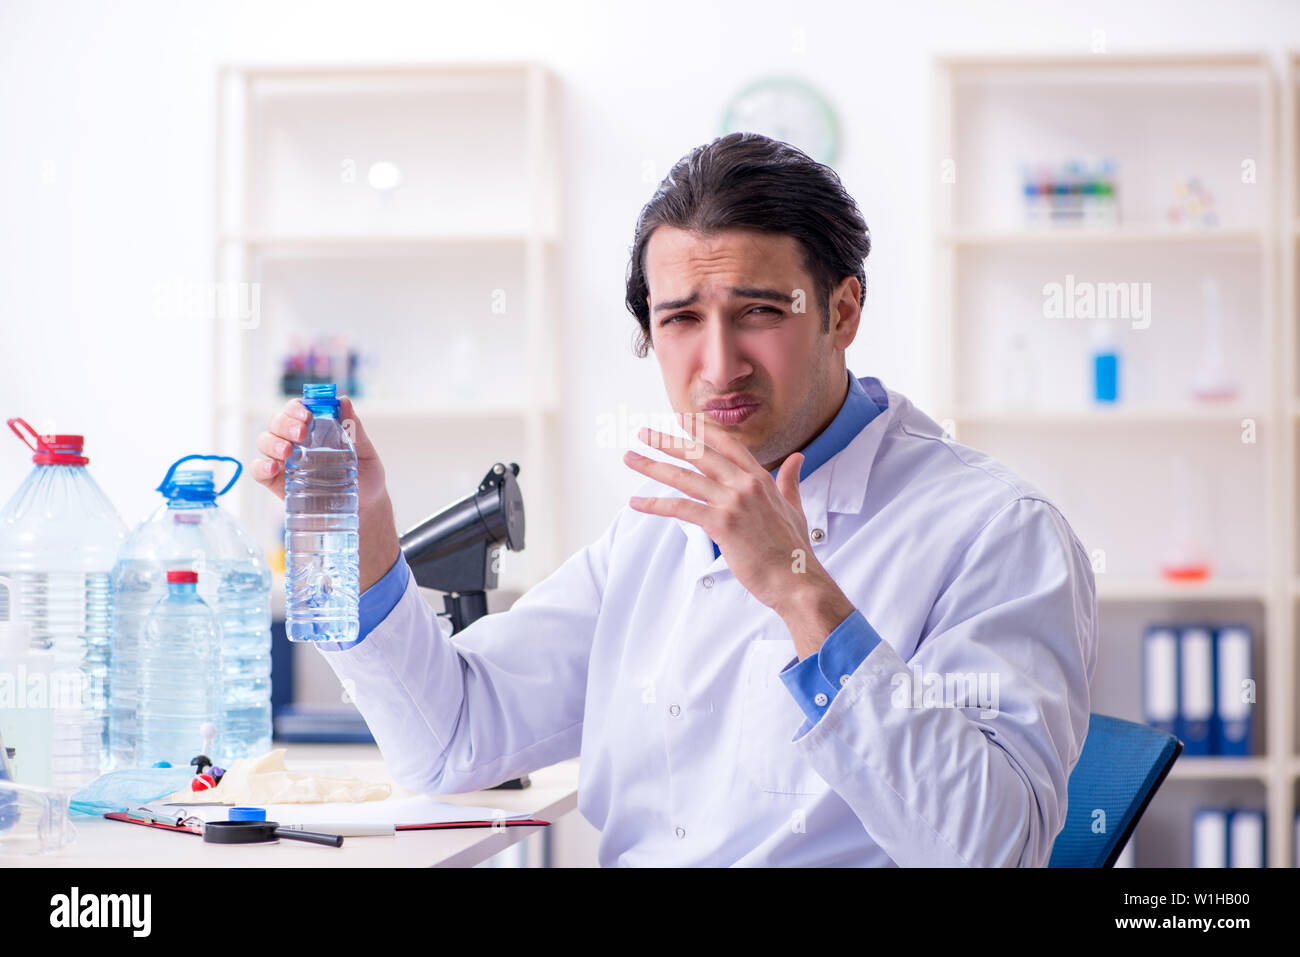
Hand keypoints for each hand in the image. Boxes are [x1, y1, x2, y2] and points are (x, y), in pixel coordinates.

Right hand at [253, 396, 400, 591]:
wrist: (365, 510)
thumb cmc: (365, 477)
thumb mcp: (365, 453)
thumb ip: (354, 429)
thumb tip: (343, 401)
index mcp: (315, 428)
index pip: (297, 409)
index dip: (296, 407)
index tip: (306, 414)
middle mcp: (296, 441)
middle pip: (277, 422)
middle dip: (285, 424)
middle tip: (300, 433)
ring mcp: (284, 461)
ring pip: (265, 442)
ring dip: (272, 442)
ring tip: (287, 451)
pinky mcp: (277, 483)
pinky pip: (259, 471)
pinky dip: (260, 467)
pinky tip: (273, 468)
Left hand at [622, 412, 853, 657]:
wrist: (797, 578)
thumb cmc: (795, 549)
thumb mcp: (795, 507)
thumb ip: (790, 480)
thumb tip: (797, 458)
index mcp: (761, 478)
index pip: (726, 444)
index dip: (702, 430)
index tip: (681, 418)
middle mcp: (745, 484)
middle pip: (699, 454)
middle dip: (668, 441)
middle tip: (644, 432)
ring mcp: (733, 503)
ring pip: (684, 478)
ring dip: (653, 466)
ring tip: (631, 458)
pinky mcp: (721, 525)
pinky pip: (681, 509)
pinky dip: (656, 505)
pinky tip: (636, 503)